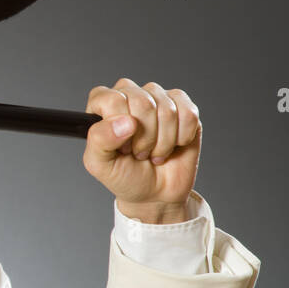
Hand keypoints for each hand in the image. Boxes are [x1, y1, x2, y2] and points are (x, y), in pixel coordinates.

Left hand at [82, 78, 201, 223]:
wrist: (155, 193)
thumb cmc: (123, 175)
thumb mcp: (100, 164)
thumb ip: (99, 140)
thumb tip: (126, 121)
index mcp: (103, 103)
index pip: (112, 99)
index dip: (120, 128)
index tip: (122, 147)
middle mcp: (130, 94)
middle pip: (143, 102)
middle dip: (144, 138)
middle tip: (139, 152)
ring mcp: (158, 98)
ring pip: (167, 110)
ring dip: (163, 142)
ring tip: (154, 151)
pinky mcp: (183, 106)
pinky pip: (189, 114)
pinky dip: (182, 137)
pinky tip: (174, 145)